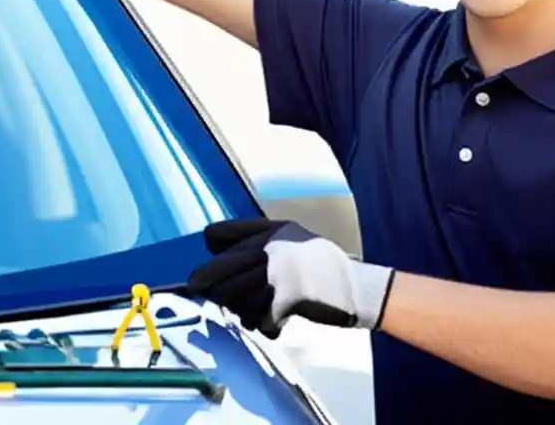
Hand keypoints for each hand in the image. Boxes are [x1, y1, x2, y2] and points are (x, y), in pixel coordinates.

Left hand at [187, 219, 394, 337]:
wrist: (358, 288)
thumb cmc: (322, 264)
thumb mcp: (292, 236)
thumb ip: (257, 235)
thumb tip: (213, 243)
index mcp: (271, 230)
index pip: (221, 233)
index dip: (210, 247)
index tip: (203, 260)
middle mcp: (270, 248)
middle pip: (220, 268)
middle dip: (205, 281)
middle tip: (196, 289)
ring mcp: (276, 275)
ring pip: (234, 296)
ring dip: (235, 307)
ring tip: (245, 310)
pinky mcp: (284, 300)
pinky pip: (256, 318)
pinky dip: (261, 324)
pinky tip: (271, 323)